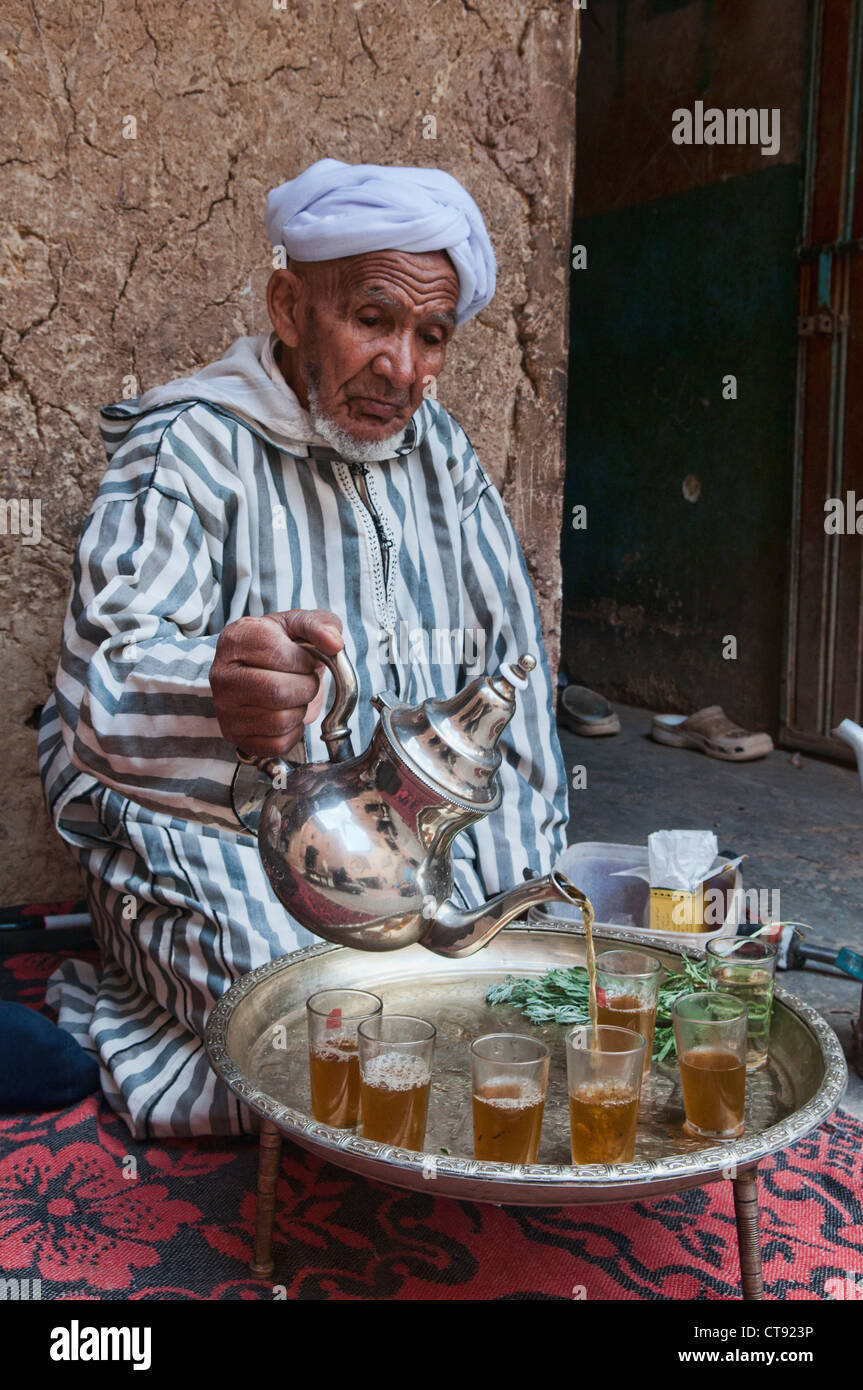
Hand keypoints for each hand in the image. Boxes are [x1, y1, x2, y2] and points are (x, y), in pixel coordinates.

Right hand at [210, 609, 342, 761]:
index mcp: (238, 638)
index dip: (306, 661)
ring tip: (294, 696)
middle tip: (304, 679)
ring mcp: (225, 708)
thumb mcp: (298, 624)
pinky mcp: (234, 735)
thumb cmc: (278, 644)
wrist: (254, 666)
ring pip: (280, 721)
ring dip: (300, 710)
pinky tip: (287, 713)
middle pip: (279, 692)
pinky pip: (276, 745)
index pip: (283, 657)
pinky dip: (293, 732)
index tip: (305, 658)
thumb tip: (335, 644)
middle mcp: (223, 674)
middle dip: (306, 687)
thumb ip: (320, 625)